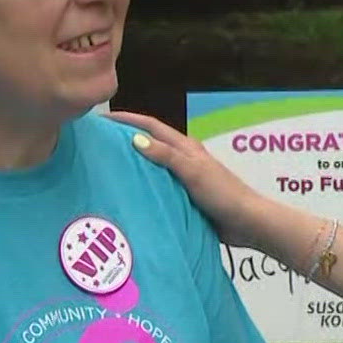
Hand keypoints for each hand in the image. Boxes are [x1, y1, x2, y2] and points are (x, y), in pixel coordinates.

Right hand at [109, 111, 272, 249]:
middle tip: (95, 144)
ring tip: (104, 169)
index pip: (150, 126)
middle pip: (149, 143)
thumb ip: (167, 155)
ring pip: (152, 166)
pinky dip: (142, 187)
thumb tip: (135, 139)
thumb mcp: (193, 171)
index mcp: (185, 147)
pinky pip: (157, 188)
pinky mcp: (184, 197)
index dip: (127, 120)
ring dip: (132, 164)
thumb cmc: (222, 193)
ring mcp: (183, 178)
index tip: (100, 119)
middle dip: (124, 140)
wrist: (247, 222)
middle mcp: (182, 159)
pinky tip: (127, 196)